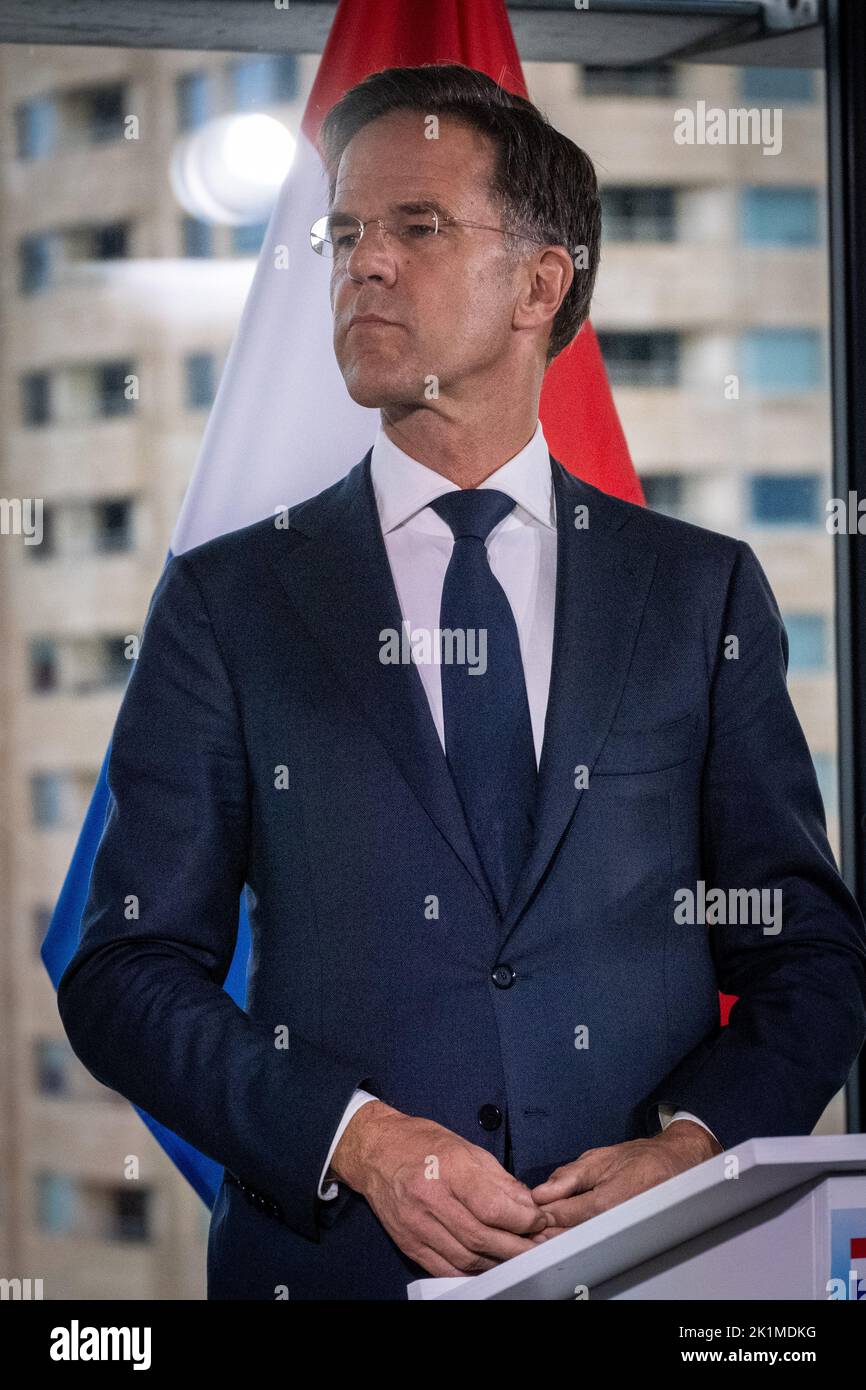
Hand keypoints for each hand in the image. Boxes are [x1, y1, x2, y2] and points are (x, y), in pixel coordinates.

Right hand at [330, 1099, 551, 1276]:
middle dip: (517, 1247)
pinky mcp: (408, 1244)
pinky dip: (472, 1271)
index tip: (539, 1221)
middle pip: (482, 1237)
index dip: (524, 1220)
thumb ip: (498, 1179)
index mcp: (447, 1168)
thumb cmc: (421, 1143)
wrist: (375, 1152)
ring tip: (519, 1256)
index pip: (493, 1207)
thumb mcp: (465, 1147)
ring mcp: (416, 1225)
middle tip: (538, 1246)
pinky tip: (489, 1264)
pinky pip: (446, 1269)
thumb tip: (527, 1206)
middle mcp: (429, 1199)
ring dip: (498, 1262)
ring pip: (467, 1258)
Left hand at [528, 1119, 722, 1243]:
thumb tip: (541, 1194)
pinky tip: (571, 1227)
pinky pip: (597, 1238)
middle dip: (551, 1228)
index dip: (543, 1214)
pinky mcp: (628, 1236)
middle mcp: (616, 1222)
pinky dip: (580, 1233)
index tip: (529, 1211)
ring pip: (584, 1238)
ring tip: (550, 1224)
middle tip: (535, 1222)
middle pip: (572, 1233)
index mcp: (608, 1200)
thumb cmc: (638, 1158)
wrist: (674, 1164)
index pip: (565, 1215)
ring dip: (564, 1233)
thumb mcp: (598, 1159)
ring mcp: (623, 1232)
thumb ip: (568, 1177)